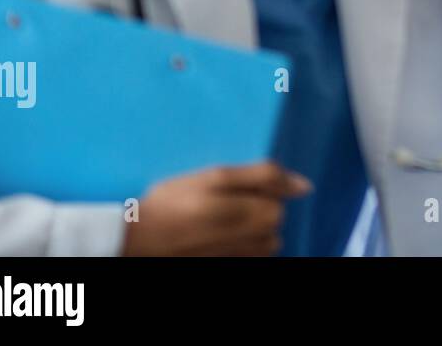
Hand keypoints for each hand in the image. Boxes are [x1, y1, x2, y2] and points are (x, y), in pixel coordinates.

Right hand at [121, 161, 310, 256]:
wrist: (136, 242)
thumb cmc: (174, 204)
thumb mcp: (216, 177)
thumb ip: (264, 176)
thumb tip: (305, 186)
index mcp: (262, 216)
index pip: (281, 196)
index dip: (258, 186)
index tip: (229, 187)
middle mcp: (261, 242)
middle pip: (273, 216)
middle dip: (253, 205)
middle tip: (216, 202)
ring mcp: (246, 258)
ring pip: (262, 235)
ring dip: (245, 225)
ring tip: (213, 220)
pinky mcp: (230, 264)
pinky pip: (248, 251)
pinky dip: (237, 241)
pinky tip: (212, 236)